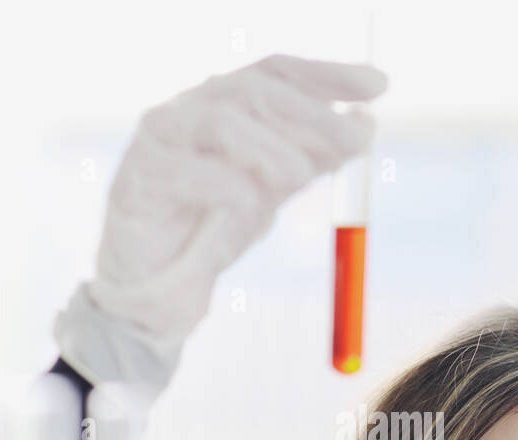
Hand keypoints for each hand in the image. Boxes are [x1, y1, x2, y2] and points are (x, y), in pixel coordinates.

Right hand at [54, 54, 387, 394]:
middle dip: (310, 112)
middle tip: (354, 142)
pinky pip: (183, 170)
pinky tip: (248, 204)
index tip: (380, 85)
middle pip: (253, 89)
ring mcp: (159, 140)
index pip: (278, 72)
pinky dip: (223, 183)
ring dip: (269, 144)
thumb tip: (365, 124)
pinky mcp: (136, 181)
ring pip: (218, 118)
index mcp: (225, 105)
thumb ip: (314, 158)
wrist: (157, 290)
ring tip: (301, 176)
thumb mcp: (274, 191)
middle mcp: (190, 110)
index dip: (328, 74)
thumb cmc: (212, 231)